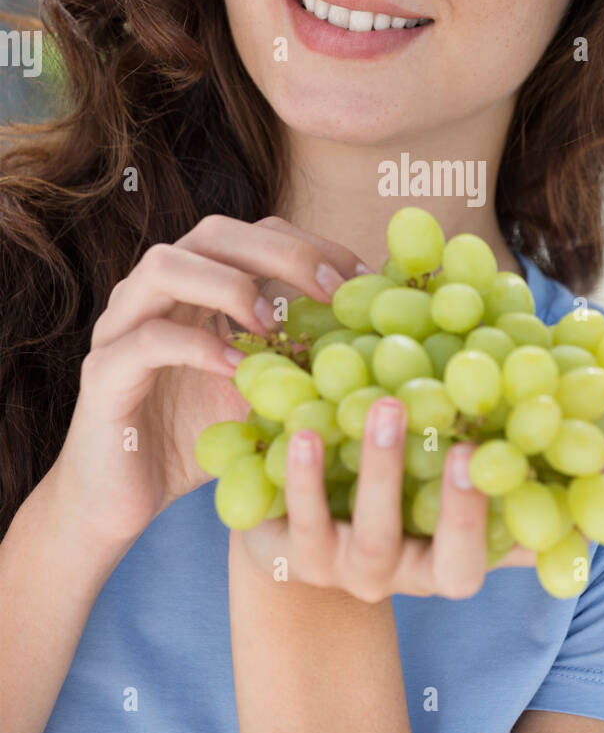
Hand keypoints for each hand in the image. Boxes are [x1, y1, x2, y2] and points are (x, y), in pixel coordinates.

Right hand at [50, 215, 368, 546]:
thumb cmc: (194, 438)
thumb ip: (298, 362)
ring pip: (164, 265)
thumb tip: (371, 347)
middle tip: (331, 290)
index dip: (311, 244)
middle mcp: (154, 292)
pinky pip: (147, 340)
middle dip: (279, 251)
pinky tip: (236, 372)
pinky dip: (197, 348)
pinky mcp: (103, 372)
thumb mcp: (260, 394)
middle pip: (212, 232)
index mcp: (196, 286)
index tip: (361, 277)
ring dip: (229, 286)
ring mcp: (121, 325)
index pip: (255, 233)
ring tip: (272, 324)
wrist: (124, 499)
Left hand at [241, 394, 536, 600]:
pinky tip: (306, 432)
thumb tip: (597, 442)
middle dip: (465, 513)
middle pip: (454, 566)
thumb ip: (502, 469)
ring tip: (387, 407)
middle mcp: (411, 576)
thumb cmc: (385, 498)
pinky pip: (304, 520)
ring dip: (386, 471)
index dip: (535, 523)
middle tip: (469, 449)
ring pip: (378, 537)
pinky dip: (305, 477)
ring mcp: (351, 573)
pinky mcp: (293, 557)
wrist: (289, 538)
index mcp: (456, 560)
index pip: (512, 551)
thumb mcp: (439, 487)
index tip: (561, 468)